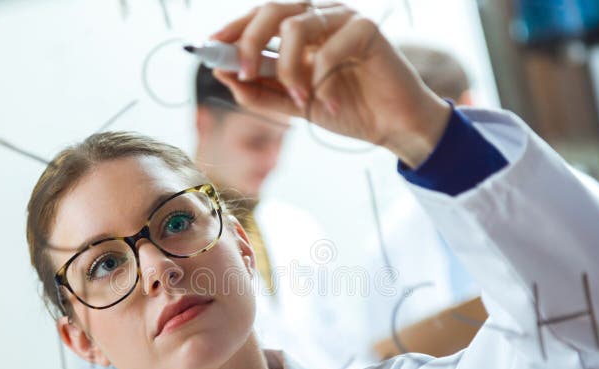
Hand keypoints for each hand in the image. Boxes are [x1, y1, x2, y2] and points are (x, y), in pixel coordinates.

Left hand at [210, 2, 451, 167]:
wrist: (392, 127)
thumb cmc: (346, 109)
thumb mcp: (294, 105)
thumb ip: (261, 91)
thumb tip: (223, 74)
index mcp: (302, 28)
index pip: (260, 16)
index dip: (232, 28)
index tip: (207, 48)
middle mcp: (320, 16)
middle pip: (272, 9)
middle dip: (248, 40)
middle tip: (240, 72)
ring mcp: (344, 18)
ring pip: (296, 25)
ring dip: (287, 68)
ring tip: (299, 99)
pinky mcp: (367, 29)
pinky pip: (328, 49)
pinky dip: (321, 83)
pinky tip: (329, 106)